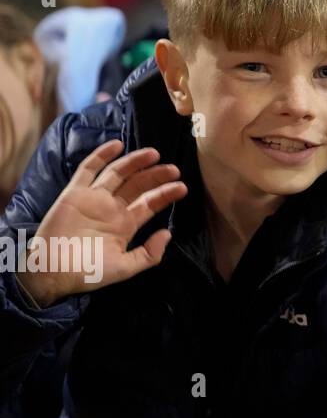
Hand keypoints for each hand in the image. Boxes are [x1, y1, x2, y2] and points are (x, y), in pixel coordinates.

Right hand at [16, 140, 186, 307]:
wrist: (52, 272)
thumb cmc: (88, 272)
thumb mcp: (125, 268)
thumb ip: (149, 254)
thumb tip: (168, 233)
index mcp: (125, 224)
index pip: (150, 203)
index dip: (166, 194)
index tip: (183, 187)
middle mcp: (111, 208)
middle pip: (138, 185)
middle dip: (156, 176)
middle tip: (174, 169)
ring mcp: (94, 199)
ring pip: (118, 173)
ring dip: (135, 162)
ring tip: (154, 153)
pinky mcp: (74, 194)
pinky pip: (88, 170)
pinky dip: (101, 155)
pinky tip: (117, 144)